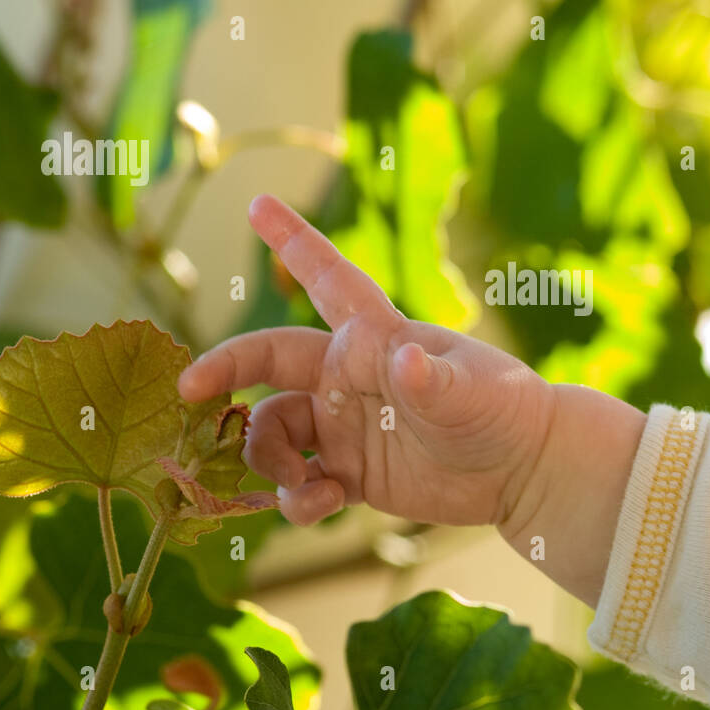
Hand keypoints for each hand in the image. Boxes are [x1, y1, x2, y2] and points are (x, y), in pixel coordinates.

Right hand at [178, 194, 557, 530]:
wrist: (521, 469)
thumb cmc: (503, 409)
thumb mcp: (472, 392)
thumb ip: (433, 380)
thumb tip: (404, 361)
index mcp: (374, 338)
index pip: (327, 279)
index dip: (293, 240)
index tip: (256, 202)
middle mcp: (348, 375)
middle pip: (269, 362)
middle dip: (226, 370)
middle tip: (188, 393)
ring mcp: (345, 425)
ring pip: (274, 432)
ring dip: (265, 458)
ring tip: (298, 484)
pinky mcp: (351, 473)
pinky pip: (300, 483)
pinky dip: (296, 499)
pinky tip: (321, 507)